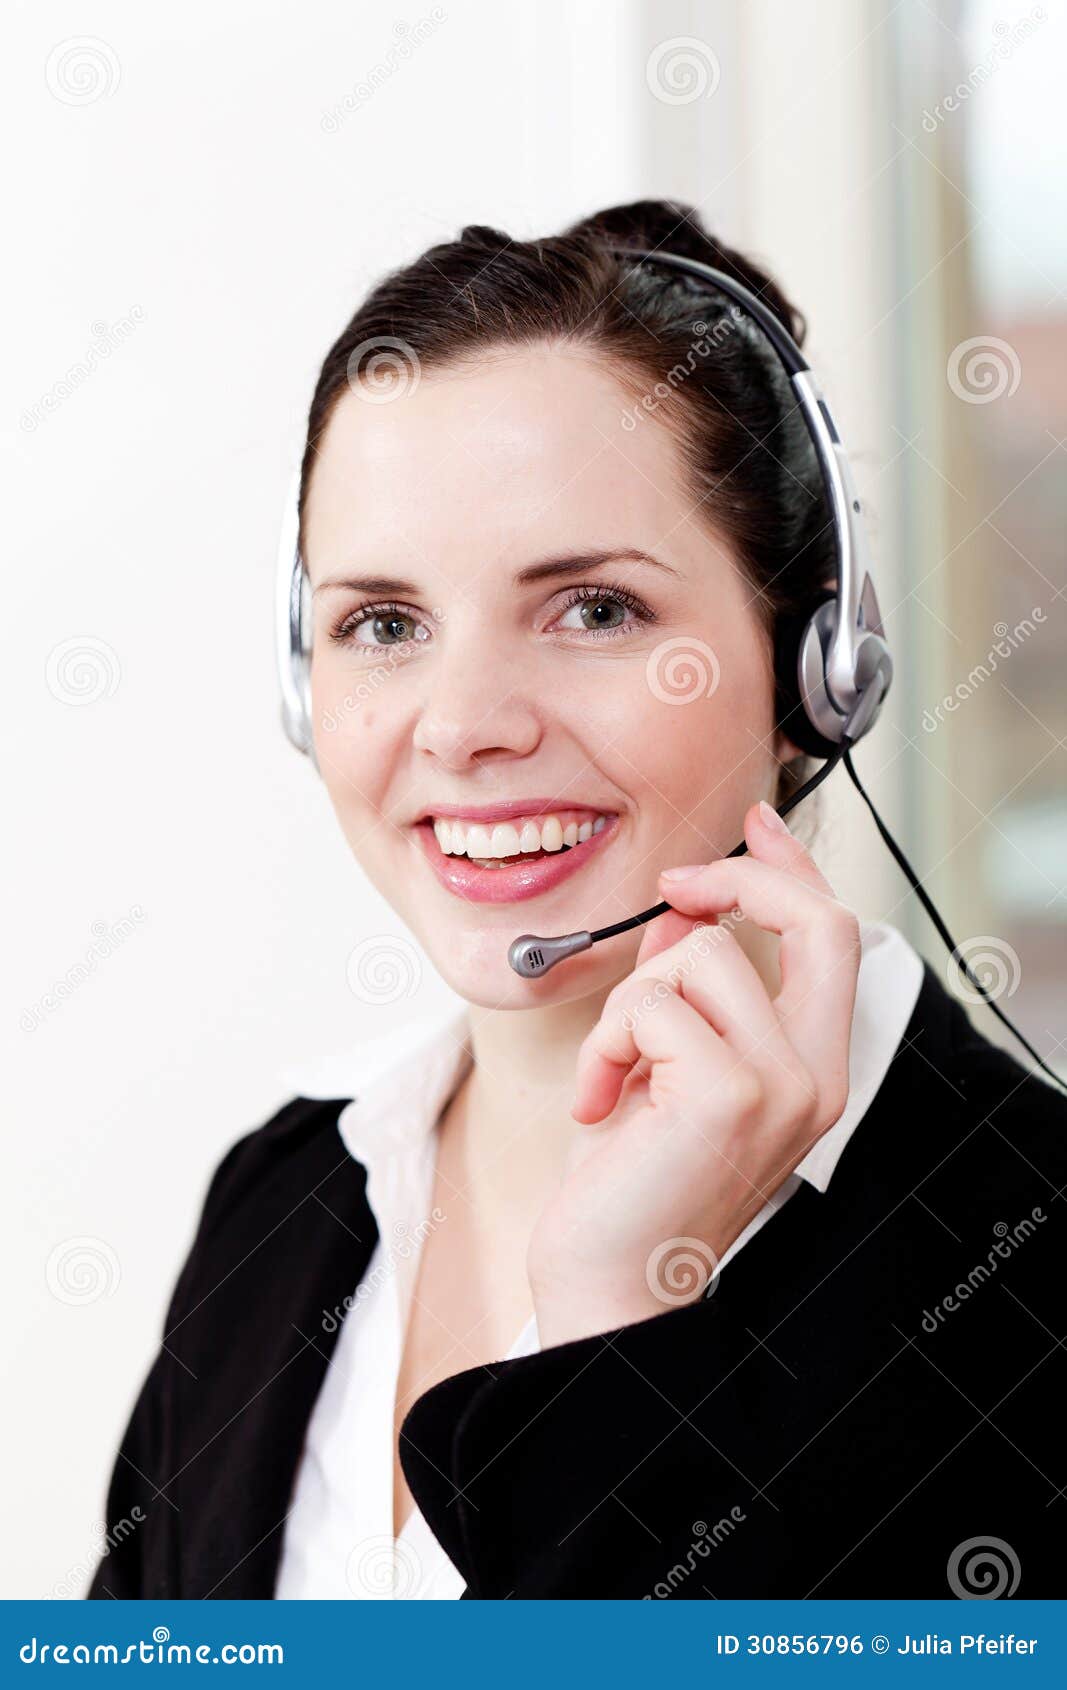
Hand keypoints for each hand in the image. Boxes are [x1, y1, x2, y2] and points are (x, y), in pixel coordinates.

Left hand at [527, 801, 861, 1347]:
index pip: (834, 938)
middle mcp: (815, 1077)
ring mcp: (781, 1085)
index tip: (753, 826)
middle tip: (674, 889)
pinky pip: (652, 1001)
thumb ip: (679, 991)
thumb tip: (673, 917)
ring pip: (702, 954)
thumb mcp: (660, 1068)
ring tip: (614, 1072)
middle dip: (738, 879)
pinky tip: (600, 1102)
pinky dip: (608, 1042)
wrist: (608, 1281)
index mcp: (812, 1068)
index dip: (793, 869)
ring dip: (631, 1004)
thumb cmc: (629, 1185)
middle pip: (817, 920)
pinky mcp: (729, 1094)